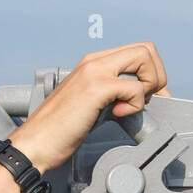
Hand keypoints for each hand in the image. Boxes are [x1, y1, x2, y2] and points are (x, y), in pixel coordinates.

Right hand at [8, 42, 167, 173]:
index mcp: (93, 63)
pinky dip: (134, 105)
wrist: (35, 143)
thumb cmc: (60, 130)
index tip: (149, 98)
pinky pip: (135, 88)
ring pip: (144, 58)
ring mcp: (94, 72)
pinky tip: (117, 115)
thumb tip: (144, 98)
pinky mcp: (95, 88)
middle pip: (146, 48)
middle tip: (146, 101)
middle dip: (157, 76)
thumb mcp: (93, 105)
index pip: (138, 51)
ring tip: (131, 106)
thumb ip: (115, 95)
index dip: (152, 73)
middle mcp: (94, 62)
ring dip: (149, 85)